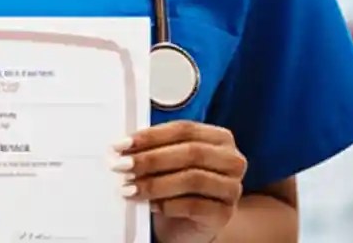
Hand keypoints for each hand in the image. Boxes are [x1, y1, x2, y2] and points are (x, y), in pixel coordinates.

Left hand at [112, 120, 247, 242]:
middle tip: (121, 166)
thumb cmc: (175, 186)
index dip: (151, 135)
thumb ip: (152, 149)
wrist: (187, 224)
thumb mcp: (166, 162)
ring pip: (192, 179)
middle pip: (190, 152)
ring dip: (154, 183)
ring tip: (129, 188)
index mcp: (218, 138)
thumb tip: (122, 147)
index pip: (184, 129)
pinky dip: (167, 205)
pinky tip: (150, 205)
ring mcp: (231, 188)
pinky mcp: (224, 213)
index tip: (122, 144)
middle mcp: (231, 160)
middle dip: (150, 159)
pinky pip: (194, 206)